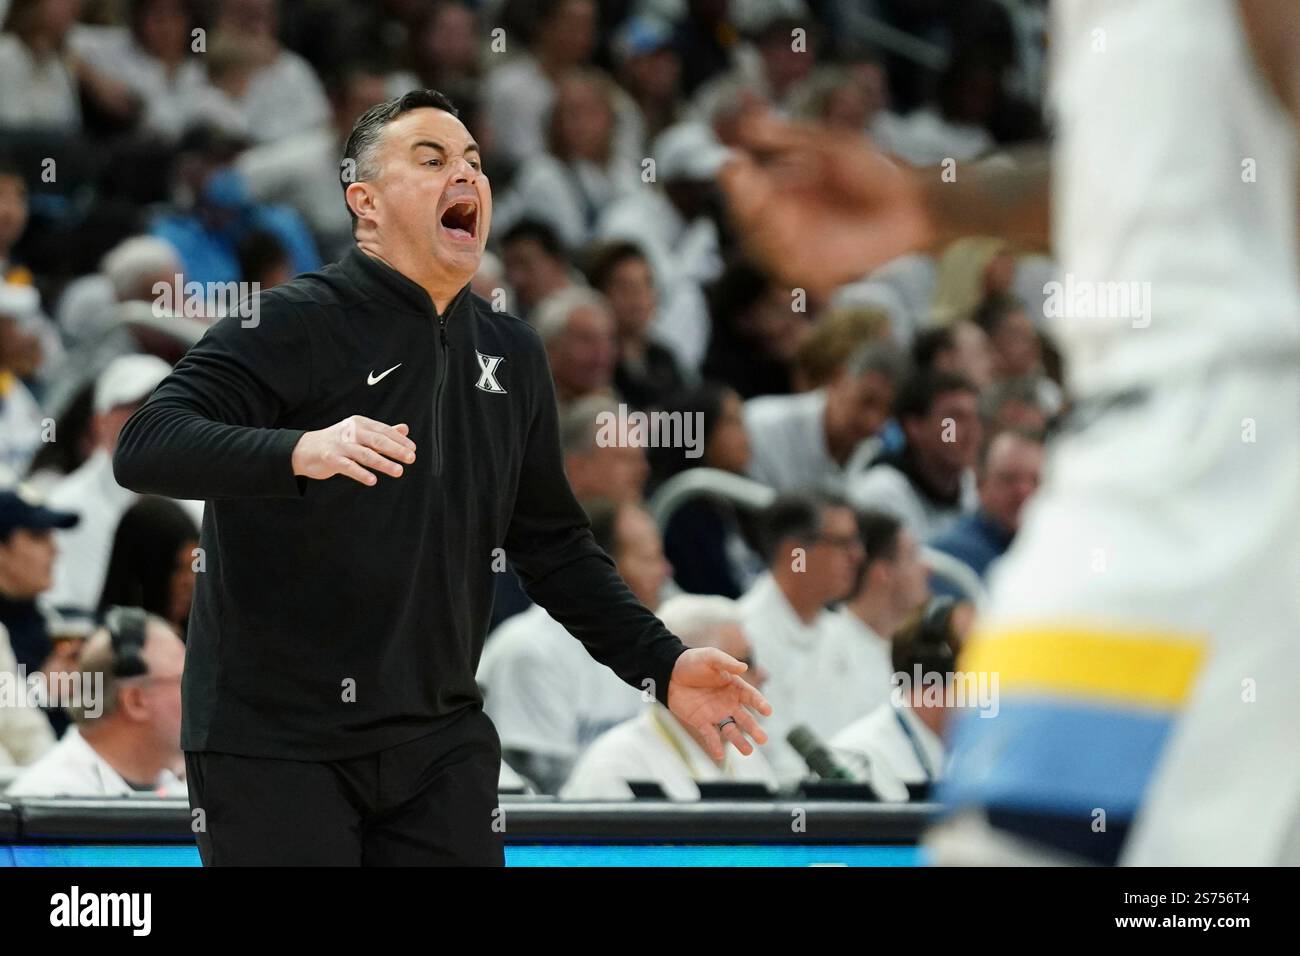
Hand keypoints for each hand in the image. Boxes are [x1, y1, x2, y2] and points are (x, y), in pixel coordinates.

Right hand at [291, 415, 415, 485]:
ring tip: (398, 471)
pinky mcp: (330, 459)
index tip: (413, 449)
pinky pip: (348, 467)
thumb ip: (382, 432)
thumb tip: (405, 429)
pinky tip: (372, 480)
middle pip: (377, 440)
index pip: (383, 430)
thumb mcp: (359, 433)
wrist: (305, 449)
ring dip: (383, 463)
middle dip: (395, 450)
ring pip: (365, 454)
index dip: (399, 440)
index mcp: (360, 423)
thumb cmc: (338, 441)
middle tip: (411, 458)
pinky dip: (360, 473)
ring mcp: (340, 445)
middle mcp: (351, 432)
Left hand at [666, 647, 771, 759]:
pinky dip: (714, 745)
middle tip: (763, 739)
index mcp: (734, 686)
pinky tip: (719, 756)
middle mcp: (728, 702)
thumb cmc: (692, 662)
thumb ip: (726, 663)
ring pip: (731, 730)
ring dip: (739, 741)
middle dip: (754, 729)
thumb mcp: (710, 657)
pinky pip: (710, 735)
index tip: (767, 711)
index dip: (760, 703)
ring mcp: (715, 713)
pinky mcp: (701, 722)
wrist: (669, 672)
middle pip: (745, 718)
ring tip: (748, 752)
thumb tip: (744, 666)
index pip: (751, 697)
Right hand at [719, 111, 933, 295]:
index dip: (734, 179)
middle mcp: (779, 220)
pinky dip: (782, 260)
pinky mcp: (814, 273)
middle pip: (743, 222)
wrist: (914, 204)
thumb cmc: (874, 170)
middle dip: (742, 207)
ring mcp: (795, 249)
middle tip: (750, 190)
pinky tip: (786, 240)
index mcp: (777, 188)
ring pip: (759, 249)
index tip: (732, 165)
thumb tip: (745, 124)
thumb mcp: (827, 145)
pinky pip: (786, 273)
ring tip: (770, 215)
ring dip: (759, 234)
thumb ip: (787, 137)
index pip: (742, 187)